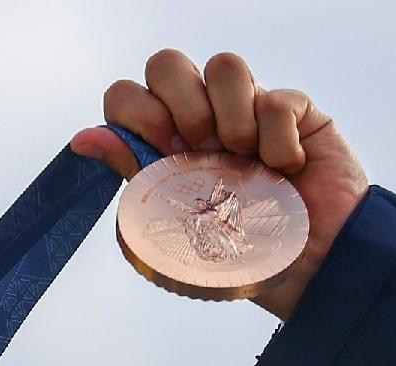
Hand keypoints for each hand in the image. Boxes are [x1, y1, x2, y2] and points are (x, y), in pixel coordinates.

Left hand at [71, 50, 370, 320]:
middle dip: (180, 103)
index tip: (162, 151)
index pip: (128, 96)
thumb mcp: (178, 222)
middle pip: (167, 63)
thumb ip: (136, 170)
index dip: (137, 112)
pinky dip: (280, 141)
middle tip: (200, 148)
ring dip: (232, 117)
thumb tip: (82, 141)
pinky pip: (277, 98)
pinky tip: (288, 171)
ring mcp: (248, 110)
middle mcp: (203, 118)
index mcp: (165, 144)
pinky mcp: (295, 111)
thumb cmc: (244, 254)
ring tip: (246, 161)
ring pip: (224, 65)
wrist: (314, 271)